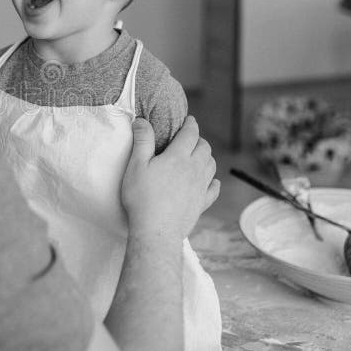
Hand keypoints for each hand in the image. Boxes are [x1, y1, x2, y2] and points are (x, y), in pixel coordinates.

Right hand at [121, 116, 218, 239]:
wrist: (156, 231)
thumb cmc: (142, 197)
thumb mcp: (136, 165)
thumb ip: (142, 141)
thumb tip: (142, 120)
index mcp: (178, 157)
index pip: (190, 134)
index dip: (190, 124)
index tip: (189, 120)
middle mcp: (194, 169)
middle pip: (205, 148)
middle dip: (198, 140)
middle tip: (189, 139)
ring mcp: (201, 187)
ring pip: (212, 165)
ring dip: (206, 157)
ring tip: (197, 157)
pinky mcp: (202, 203)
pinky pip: (214, 188)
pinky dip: (213, 181)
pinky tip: (208, 182)